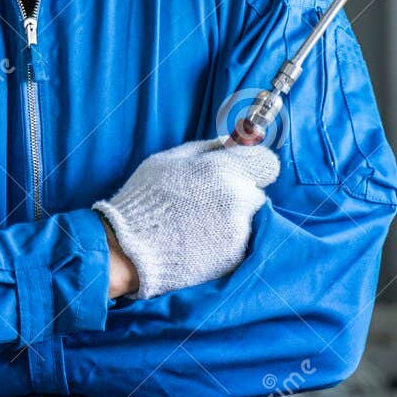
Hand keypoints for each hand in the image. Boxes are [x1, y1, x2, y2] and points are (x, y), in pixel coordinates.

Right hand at [92, 138, 278, 298]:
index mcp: (221, 168)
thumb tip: (233, 141)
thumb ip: (205, 148)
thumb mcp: (166, 160)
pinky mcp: (237, 254)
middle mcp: (237, 196)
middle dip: (238, 195)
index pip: (263, 162)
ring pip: (250, 218)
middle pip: (256, 192)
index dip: (251, 166)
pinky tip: (203, 241)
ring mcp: (240, 227)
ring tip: (202, 224)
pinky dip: (228, 241)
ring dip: (234, 219)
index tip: (239, 173)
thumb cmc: (146, 198)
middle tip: (209, 204)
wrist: (133, 248)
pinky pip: (242, 241)